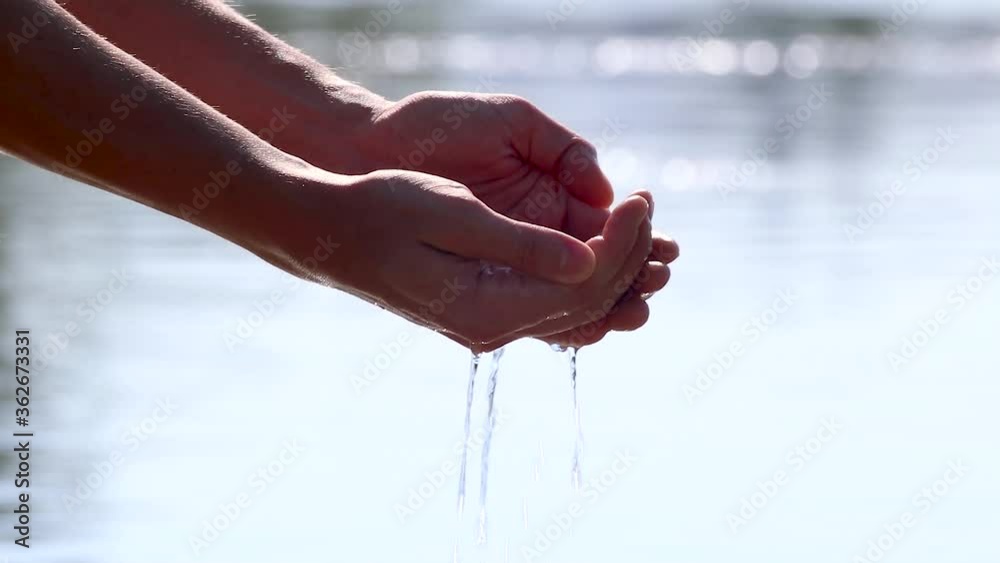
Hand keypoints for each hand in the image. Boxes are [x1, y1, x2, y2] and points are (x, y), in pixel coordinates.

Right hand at [355, 92, 678, 344]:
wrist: (328, 231)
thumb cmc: (381, 209)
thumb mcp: (451, 215)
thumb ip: (520, 244)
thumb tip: (586, 260)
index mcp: (485, 310)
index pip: (581, 286)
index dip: (622, 244)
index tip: (641, 197)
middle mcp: (491, 329)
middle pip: (584, 300)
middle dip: (626, 252)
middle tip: (648, 202)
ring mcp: (486, 324)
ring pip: (571, 303)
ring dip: (610, 263)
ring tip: (634, 220)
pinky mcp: (482, 309)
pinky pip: (549, 300)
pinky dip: (581, 271)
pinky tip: (598, 243)